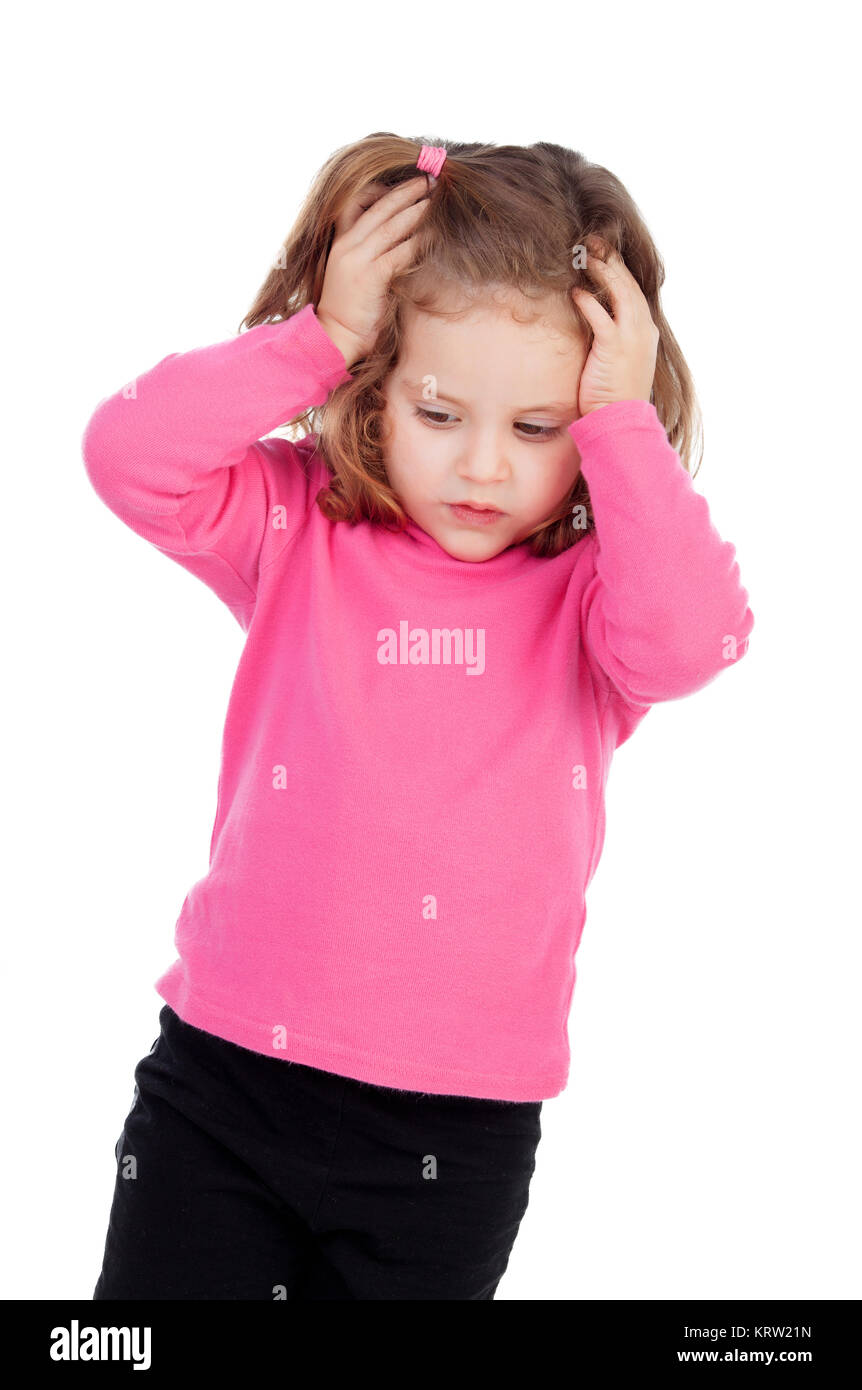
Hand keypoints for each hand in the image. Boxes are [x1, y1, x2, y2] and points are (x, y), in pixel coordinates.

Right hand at [316, 176, 432, 367]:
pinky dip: (419, 241)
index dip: (383, 190)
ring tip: (435, 198)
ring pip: (392, 225)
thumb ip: (370, 255)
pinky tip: (434, 234)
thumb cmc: (350, 311)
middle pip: (380, 208)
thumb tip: (399, 241)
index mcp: (342, 242)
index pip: (358, 203)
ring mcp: (358, 260)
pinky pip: (400, 252)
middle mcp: (348, 246)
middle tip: (429, 180)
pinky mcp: (371, 276)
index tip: (404, 184)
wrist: (336, 337)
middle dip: (407, 192)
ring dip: (416, 209)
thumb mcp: (354, 274)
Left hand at [571, 235, 659, 415]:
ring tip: (585, 255)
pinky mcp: (615, 348)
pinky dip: (589, 302)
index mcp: (644, 330)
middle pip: (627, 284)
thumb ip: (610, 335)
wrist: (620, 420)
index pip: (632, 289)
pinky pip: (601, 317)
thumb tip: (591, 317)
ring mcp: (631, 337)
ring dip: (602, 272)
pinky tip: (576, 291)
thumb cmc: (613, 394)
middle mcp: (642, 329)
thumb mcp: (618, 359)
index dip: (618, 268)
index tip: (602, 251)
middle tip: (592, 241)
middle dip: (610, 259)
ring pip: (619, 293)